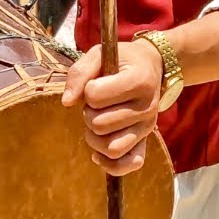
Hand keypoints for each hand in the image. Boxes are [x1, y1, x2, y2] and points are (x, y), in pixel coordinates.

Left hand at [62, 39, 163, 176]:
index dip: (87, 89)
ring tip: (96, 121)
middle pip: (100, 124)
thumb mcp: (98, 54)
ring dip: (93, 137)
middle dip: (87, 113)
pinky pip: (129, 164)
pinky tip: (97, 153)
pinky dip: (110, 164)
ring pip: (111, 148)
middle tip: (95, 104)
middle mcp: (148, 107)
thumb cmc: (120, 60)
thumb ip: (79, 73)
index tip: (95, 83)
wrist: (151, 66)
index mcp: (139, 81)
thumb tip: (67, 102)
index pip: (96, 95)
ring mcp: (148, 127)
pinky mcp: (145, 141)